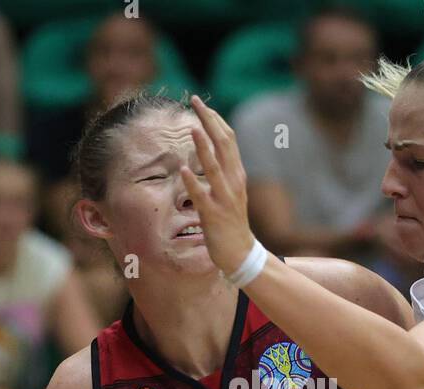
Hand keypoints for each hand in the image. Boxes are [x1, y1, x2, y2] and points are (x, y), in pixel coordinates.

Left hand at [179, 95, 257, 276]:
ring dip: (203, 147)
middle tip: (194, 101)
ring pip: (215, 167)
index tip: (200, 103)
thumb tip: (210, 147)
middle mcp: (233, 181)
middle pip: (223, 144)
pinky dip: (193, 182)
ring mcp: (224, 198)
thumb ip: (223, 169)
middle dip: (209, 121)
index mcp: (237, 173)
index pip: (228, 138)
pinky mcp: (214, 215)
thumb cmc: (232, 220)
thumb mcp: (231, 189)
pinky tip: (183, 170)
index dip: (214, 118)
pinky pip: (202, 196)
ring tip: (192, 128)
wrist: (241, 252)